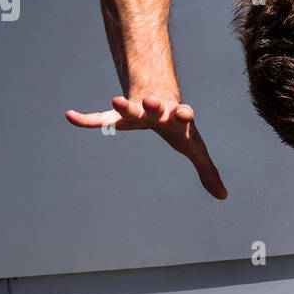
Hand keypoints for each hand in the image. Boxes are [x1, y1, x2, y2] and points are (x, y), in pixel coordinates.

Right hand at [66, 95, 227, 199]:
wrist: (159, 96)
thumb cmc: (180, 127)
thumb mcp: (195, 149)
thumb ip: (207, 171)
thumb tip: (224, 196)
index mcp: (177, 117)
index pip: (183, 114)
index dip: (184, 114)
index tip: (186, 112)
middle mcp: (157, 110)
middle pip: (155, 107)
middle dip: (154, 104)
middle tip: (150, 101)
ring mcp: (137, 111)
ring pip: (129, 108)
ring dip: (123, 106)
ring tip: (115, 101)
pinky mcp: (119, 116)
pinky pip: (99, 118)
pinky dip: (86, 119)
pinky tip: (70, 116)